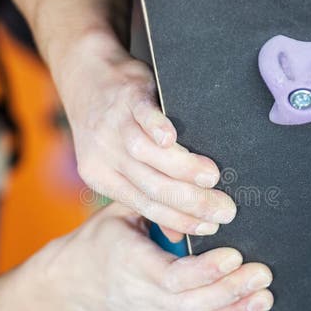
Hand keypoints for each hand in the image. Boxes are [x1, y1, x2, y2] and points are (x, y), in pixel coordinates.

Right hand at [37, 203, 273, 310]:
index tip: (236, 255)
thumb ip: (157, 208)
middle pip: (190, 305)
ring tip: (263, 298)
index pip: (172, 276)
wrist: (71, 283)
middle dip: (230, 292)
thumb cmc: (101, 238)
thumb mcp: (119, 212)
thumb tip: (199, 205)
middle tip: (262, 274)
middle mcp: (138, 296)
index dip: (207, 271)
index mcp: (129, 262)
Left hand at [56, 36, 236, 238]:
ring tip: (213, 177)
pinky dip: (156, 128)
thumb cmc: (108, 124)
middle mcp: (105, 156)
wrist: (85, 75)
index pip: (147, 207)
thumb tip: (180, 235)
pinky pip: (140, 116)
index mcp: (102, 178)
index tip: (213, 226)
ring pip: (147, 155)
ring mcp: (112, 126)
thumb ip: (146, 197)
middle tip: (225, 208)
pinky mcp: (125, 97)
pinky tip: (175, 138)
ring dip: (183, 169)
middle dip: (193, 202)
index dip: (181, 220)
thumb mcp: (116, 163)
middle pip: (151, 187)